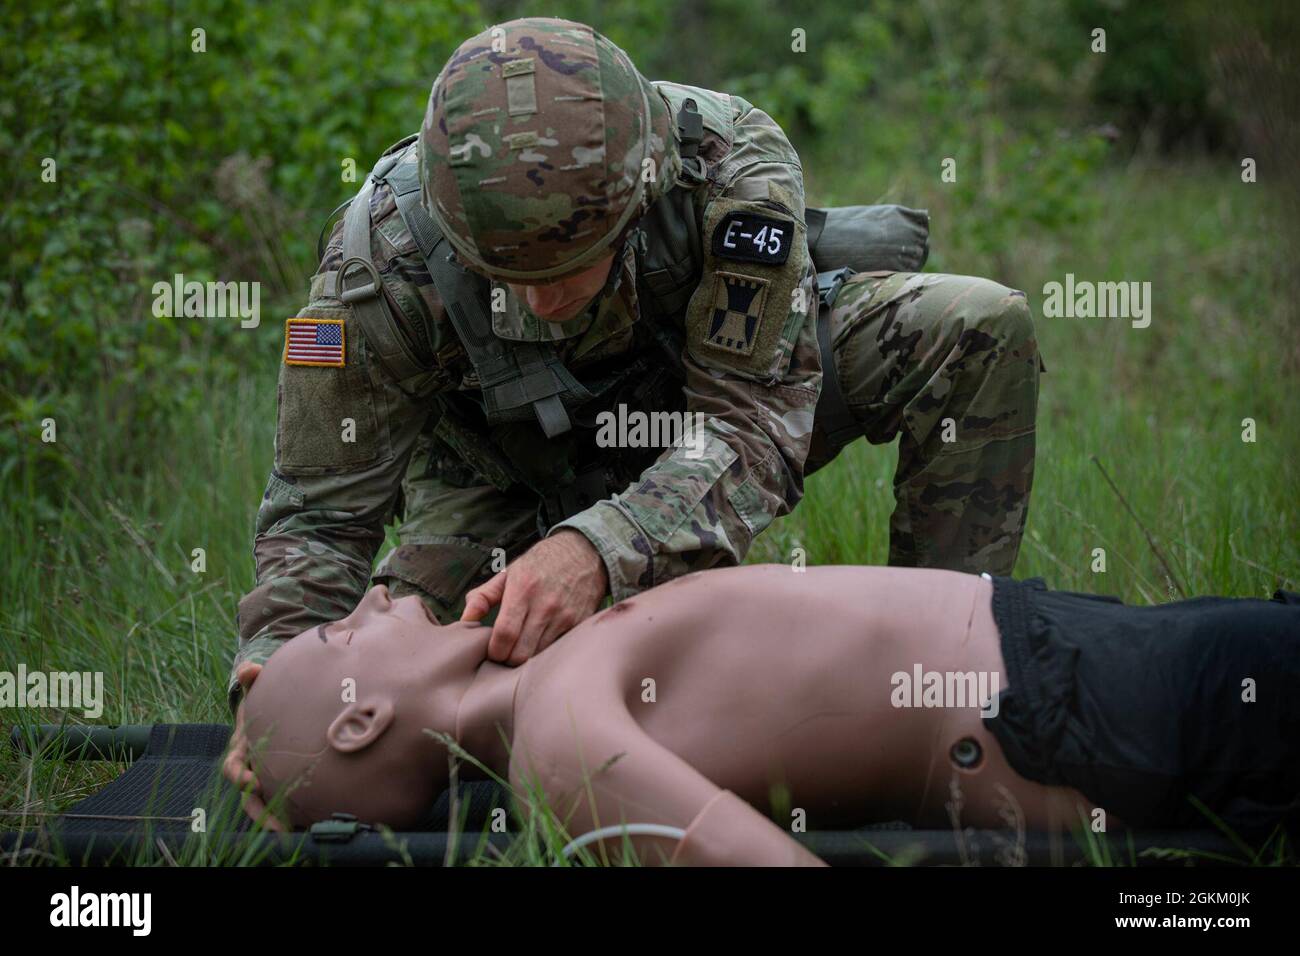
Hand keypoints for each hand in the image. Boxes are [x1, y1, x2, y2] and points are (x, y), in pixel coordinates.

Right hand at [222, 662, 283, 831]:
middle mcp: (249, 767)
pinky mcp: (280, 780)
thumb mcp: (258, 689)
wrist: (274, 708)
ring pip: (263, 804)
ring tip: (292, 833)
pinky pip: (282, 801)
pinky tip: (307, 824)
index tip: (251, 780)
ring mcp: (264, 776)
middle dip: (259, 810)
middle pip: (248, 796)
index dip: (238, 775)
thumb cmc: (266, 699)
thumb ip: (253, 679)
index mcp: (240, 749)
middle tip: (276, 824)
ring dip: (275, 819)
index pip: (233, 767)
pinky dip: (291, 813)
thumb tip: (248, 669)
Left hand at [461, 530, 607, 664]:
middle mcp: (545, 605)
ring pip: (538, 656)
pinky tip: (539, 643)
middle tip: (504, 654)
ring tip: (520, 649)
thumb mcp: (509, 573)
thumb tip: (464, 619)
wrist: (584, 553)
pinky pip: (555, 649)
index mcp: (522, 590)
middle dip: (507, 660)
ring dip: (526, 659)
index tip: (491, 651)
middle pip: (520, 652)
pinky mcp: (578, 624)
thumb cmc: (540, 564)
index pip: (504, 634)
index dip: (494, 651)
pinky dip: (544, 652)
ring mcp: (564, 616)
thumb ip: (483, 596)